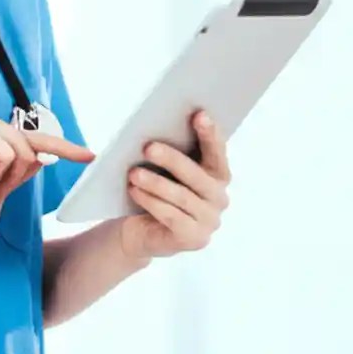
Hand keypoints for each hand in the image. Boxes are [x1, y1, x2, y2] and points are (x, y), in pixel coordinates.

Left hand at [118, 110, 231, 261]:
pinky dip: (150, 201)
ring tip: (133, 173)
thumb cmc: (155, 190)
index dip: (210, 134)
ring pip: (182, 197)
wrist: (141, 228)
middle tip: (148, 146)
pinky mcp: (194, 239)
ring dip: (155, 183)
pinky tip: (134, 191)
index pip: (217, 152)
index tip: (199, 114)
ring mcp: (209, 221)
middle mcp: (219, 198)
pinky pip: (171, 216)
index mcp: (217, 175)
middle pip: (198, 175)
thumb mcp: (162, 169)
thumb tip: (154, 128)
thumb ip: (168, 150)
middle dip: (172, 159)